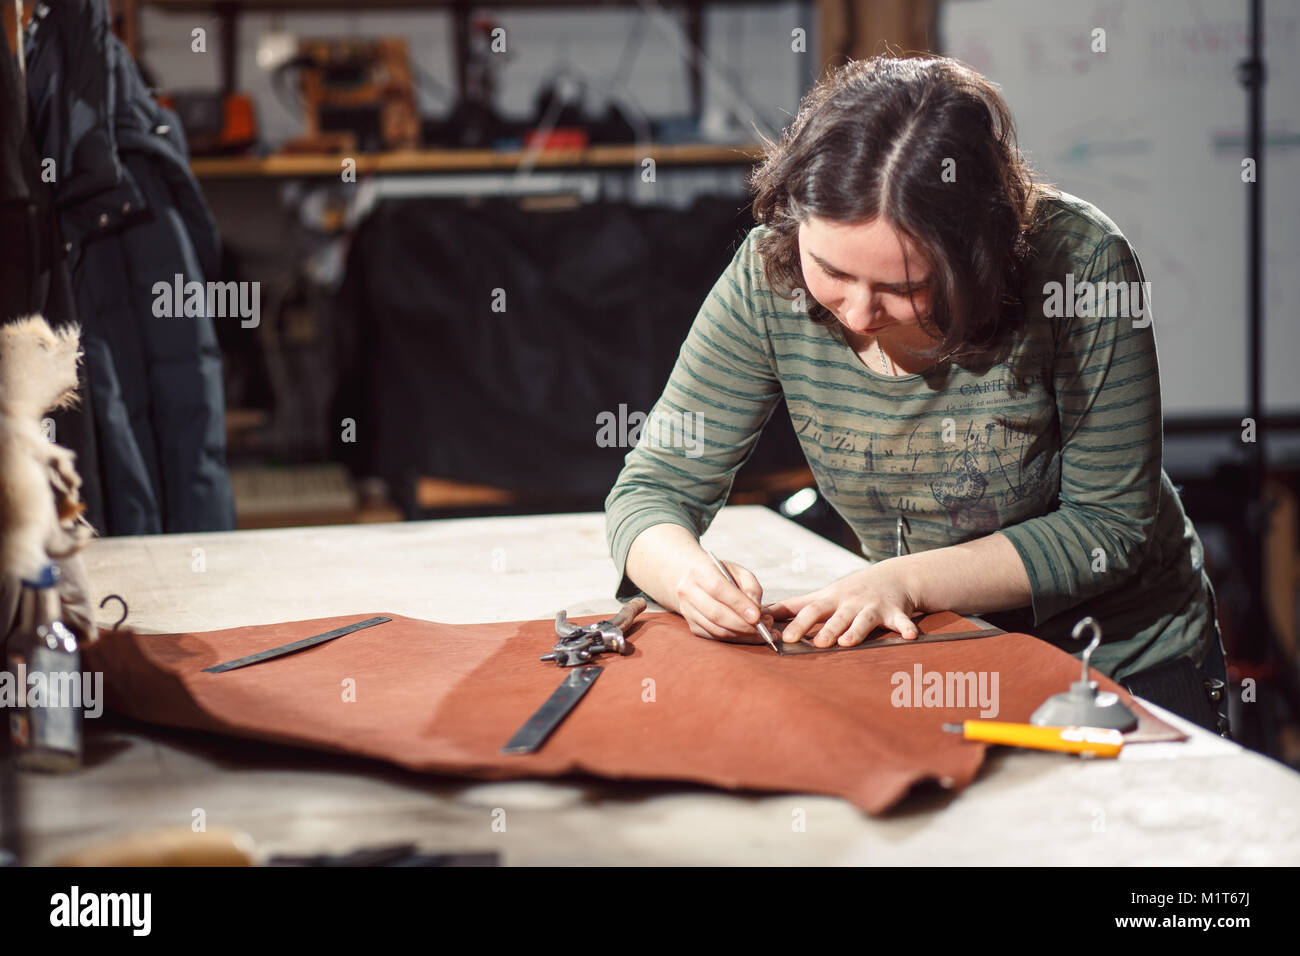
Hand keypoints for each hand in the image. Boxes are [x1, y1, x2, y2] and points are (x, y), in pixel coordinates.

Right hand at [673, 552, 775, 642]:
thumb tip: (757, 611)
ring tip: (762, 633)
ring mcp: (687, 610)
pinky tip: (750, 636)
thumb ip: (751, 588)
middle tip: (765, 627)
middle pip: (716, 613)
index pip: (718, 589)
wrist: (693, 579)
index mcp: (699, 571)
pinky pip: (714, 637)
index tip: (757, 616)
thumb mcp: (739, 572)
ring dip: (741, 635)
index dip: (738, 604)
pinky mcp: (692, 625)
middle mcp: (688, 591)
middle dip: (743, 624)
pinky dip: (734, 639)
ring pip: (715, 629)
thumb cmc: (721, 574)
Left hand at [763, 563, 921, 646]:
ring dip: (856, 631)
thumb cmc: (849, 591)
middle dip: (826, 629)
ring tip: (847, 643)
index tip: (783, 637)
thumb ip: (793, 606)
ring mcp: (873, 607)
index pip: (810, 611)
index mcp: (830, 600)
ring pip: (863, 620)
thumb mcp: (822, 595)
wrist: (892, 577)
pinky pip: (902, 621)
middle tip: (816, 643)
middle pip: (836, 616)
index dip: (797, 624)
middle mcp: (850, 603)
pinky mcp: (895, 612)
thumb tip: (762, 614)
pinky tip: (911, 636)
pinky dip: (906, 627)